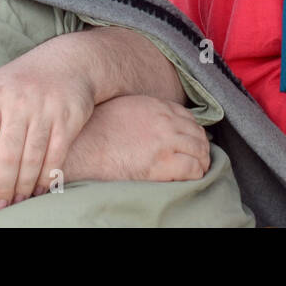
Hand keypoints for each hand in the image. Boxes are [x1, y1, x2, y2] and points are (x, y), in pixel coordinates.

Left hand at [0, 43, 96, 211]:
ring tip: (16, 201)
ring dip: (24, 184)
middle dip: (1, 184)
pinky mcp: (68, 118)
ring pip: (33, 156)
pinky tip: (39, 188)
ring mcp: (46, 110)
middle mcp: (20, 102)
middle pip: (8, 152)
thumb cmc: (17, 79)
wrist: (68, 61)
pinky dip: (47, 175)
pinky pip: (56, 154)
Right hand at [65, 96, 210, 183]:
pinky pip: (192, 169)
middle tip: (199, 157)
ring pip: (199, 151)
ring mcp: (165, 143)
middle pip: (197, 133)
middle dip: (201, 146)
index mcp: (155, 106)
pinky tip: (191, 178)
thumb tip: (148, 119)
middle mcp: (165, 122)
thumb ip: (142, 110)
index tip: (190, 140)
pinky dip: (196, 174)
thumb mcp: (122, 108)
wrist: (83, 148)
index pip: (187, 116)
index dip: (192, 130)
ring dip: (201, 161)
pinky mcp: (161, 165)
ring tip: (198, 169)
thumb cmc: (96, 130)